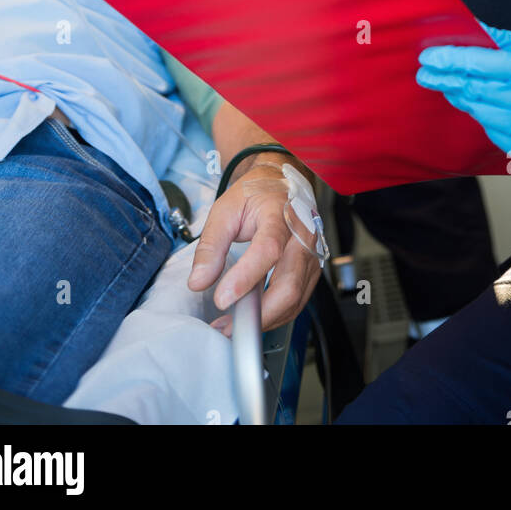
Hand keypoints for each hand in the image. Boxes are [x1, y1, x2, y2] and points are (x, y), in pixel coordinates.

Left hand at [187, 162, 320, 334]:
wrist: (282, 184)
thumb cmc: (256, 194)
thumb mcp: (225, 210)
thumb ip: (211, 245)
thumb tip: (199, 281)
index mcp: (280, 215)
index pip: (268, 250)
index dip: (246, 277)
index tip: (222, 298)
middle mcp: (303, 237)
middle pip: (288, 285)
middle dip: (257, 314)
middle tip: (225, 326)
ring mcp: (311, 255)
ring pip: (294, 299)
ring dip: (264, 320)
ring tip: (232, 326)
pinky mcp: (311, 270)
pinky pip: (297, 301)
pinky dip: (274, 315)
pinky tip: (252, 317)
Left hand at [418, 25, 510, 165]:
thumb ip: (501, 38)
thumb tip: (469, 26)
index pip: (475, 64)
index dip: (448, 60)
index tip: (428, 57)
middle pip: (472, 90)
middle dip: (447, 79)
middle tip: (426, 72)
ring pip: (479, 113)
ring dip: (463, 98)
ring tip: (450, 85)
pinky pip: (496, 133)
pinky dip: (486, 117)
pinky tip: (482, 105)